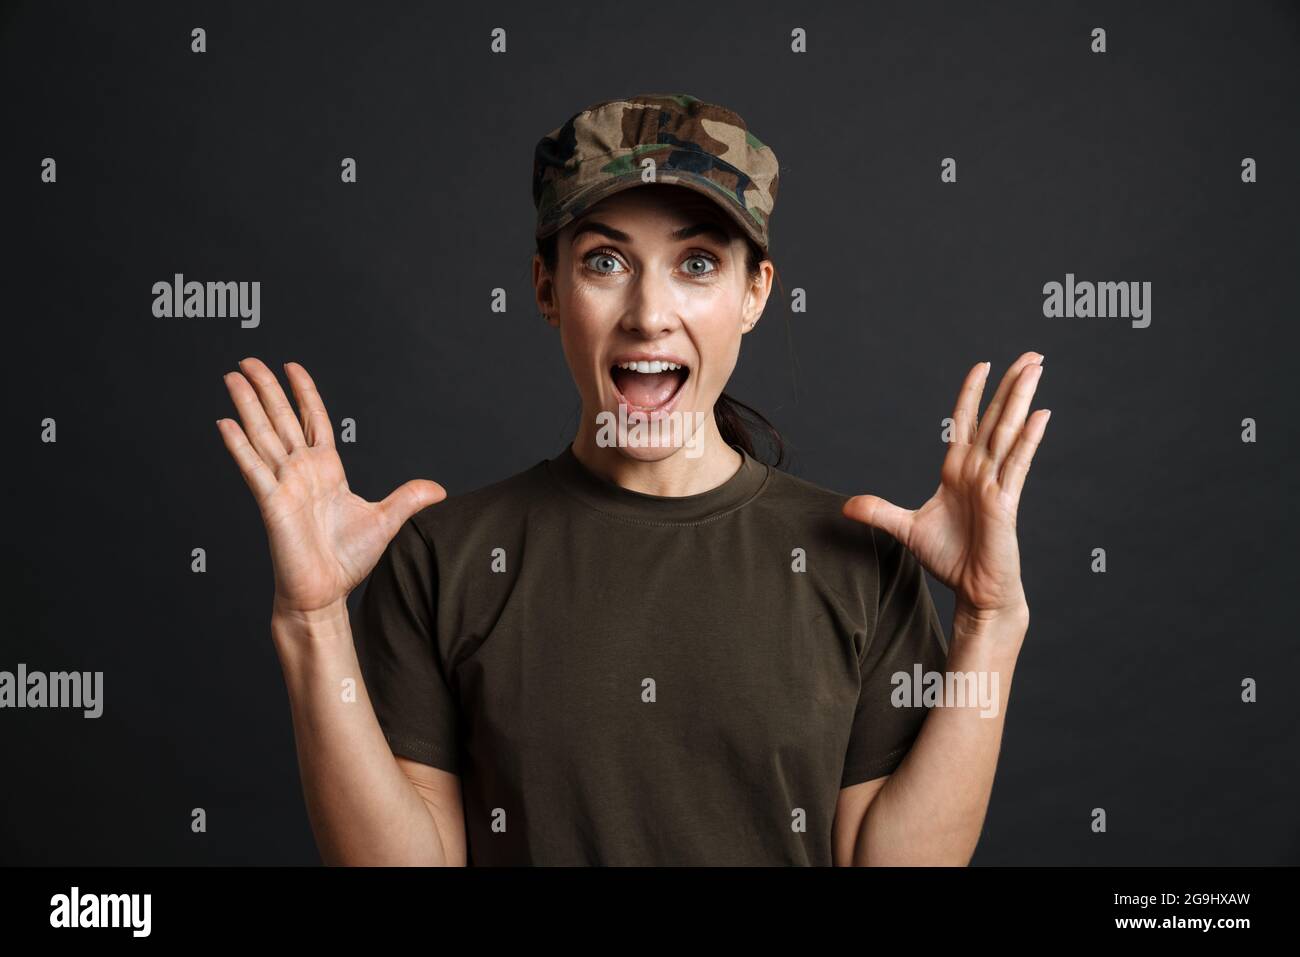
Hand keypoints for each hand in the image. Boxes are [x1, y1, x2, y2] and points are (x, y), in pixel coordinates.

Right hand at [216, 358, 445, 617]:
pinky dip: (239, 445)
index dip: (304, 392)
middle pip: (281, 418)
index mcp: (327, 469)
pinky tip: (225, 422)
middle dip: (266, 388)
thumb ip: (408, 498)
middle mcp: (301, 470)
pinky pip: (253, 467)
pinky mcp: (271, 502)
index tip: (292, 366)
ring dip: (246, 404)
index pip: (313, 420)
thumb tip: (439, 490)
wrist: (325, 593)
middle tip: (249, 360)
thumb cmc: (348, 560)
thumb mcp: (387, 521)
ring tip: (232, 376)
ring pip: (262, 434)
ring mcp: (283, 484)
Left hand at [843, 351, 1049, 618]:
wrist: (976, 591)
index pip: (965, 423)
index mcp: (957, 471)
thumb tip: (846, 505)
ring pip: (1008, 432)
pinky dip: (1028, 439)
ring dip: (1021, 399)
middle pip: (995, 418)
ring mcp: (995, 484)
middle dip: (1010, 385)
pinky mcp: (1006, 502)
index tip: (982, 365)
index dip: (972, 394)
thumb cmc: (950, 559)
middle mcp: (979, 471)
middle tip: (1030, 355)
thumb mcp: (906, 530)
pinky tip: (1040, 414)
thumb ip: (879, 512)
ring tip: (1036, 368)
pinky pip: (1017, 464)